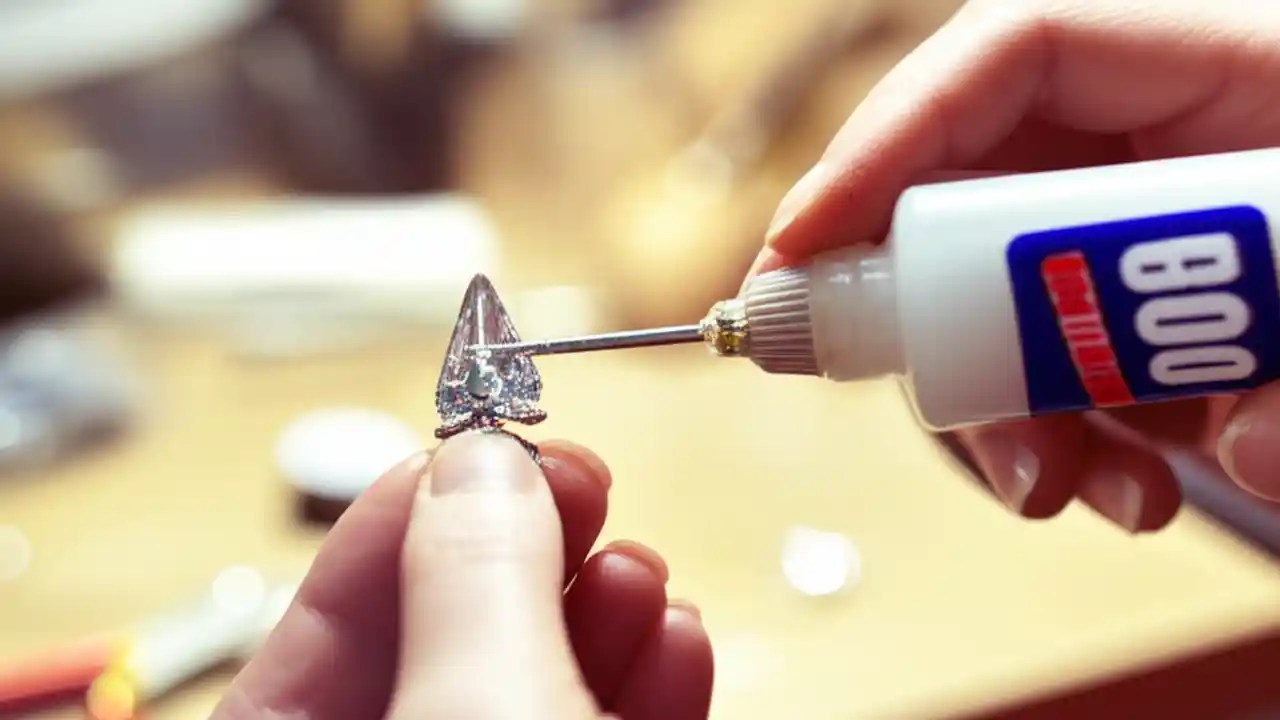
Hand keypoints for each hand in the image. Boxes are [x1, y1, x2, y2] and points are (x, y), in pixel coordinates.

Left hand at [211, 432, 713, 718]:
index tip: (468, 445)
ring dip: (603, 621)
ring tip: (641, 571)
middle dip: (520, 558)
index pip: (305, 641)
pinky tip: (677, 638)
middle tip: (578, 481)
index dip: (388, 528)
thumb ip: (472, 579)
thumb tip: (477, 459)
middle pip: (440, 651)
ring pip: (534, 692)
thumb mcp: (483, 708)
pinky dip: (650, 688)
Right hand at [751, 0, 1279, 530]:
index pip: (1016, 52)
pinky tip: (1132, 479)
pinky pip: (1065, 363)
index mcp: (1235, 59)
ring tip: (1074, 490)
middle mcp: (1169, 142)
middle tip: (947, 416)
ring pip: (1005, 301)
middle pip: (980, 194)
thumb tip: (1258, 446)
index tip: (808, 243)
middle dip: (944, 322)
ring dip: (1011, 409)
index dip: (890, 136)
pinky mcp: (1156, 308)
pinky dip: (1074, 436)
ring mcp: (1150, 229)